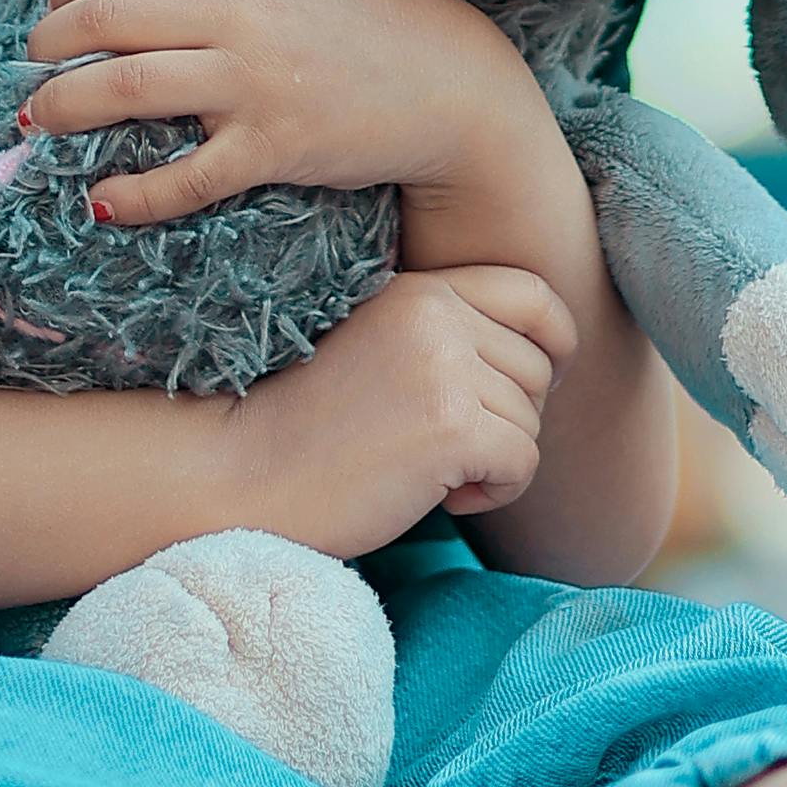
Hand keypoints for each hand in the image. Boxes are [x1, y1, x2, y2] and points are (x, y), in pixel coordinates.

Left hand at [17, 0, 549, 228]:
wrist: (453, 88)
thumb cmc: (381, 8)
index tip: (53, 7)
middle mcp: (240, 15)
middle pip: (110, 21)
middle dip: (49, 47)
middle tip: (29, 69)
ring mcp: (254, 83)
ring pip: (129, 90)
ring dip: (65, 108)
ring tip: (37, 122)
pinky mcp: (273, 148)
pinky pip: (187, 176)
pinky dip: (137, 195)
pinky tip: (102, 201)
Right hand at [235, 264, 579, 549]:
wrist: (236, 475)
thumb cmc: (303, 428)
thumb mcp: (378, 350)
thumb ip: (445, 338)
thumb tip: (545, 364)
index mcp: (419, 289)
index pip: (533, 294)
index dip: (550, 344)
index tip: (526, 387)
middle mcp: (438, 316)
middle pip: (538, 366)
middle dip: (510, 416)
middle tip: (446, 447)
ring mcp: (446, 369)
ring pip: (531, 420)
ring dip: (495, 458)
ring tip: (428, 471)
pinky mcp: (451, 428)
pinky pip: (523, 464)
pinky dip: (495, 493)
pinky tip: (440, 497)